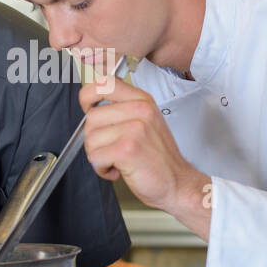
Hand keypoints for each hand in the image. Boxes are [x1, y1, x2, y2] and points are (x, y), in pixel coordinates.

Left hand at [78, 75, 209, 227]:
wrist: (178, 183)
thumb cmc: (159, 158)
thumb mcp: (145, 123)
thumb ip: (122, 110)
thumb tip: (91, 107)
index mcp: (142, 100)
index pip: (104, 83)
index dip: (87, 95)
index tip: (88, 108)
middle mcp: (140, 110)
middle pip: (92, 117)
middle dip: (94, 139)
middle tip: (111, 150)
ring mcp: (135, 128)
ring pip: (91, 139)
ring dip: (98, 156)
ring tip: (117, 160)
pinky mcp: (127, 149)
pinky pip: (95, 157)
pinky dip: (102, 169)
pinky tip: (118, 169)